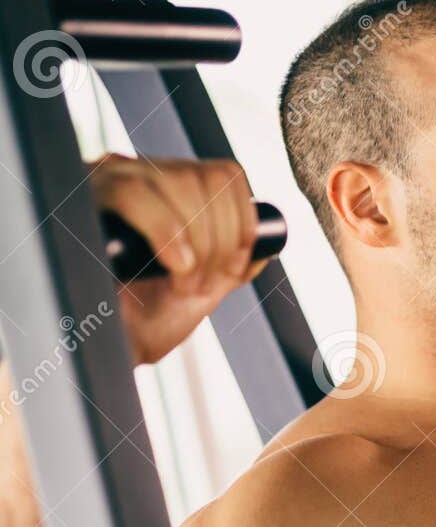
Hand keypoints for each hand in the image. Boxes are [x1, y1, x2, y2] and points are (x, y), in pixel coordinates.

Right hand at [88, 154, 265, 365]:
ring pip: (178, 181)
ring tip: (183, 283)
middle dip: (222, 239)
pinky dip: (168, 233)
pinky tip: (174, 267)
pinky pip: (135, 194)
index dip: (243, 220)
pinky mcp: (78, 193)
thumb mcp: (201, 289)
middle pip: (207, 178)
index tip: (234, 268)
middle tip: (204, 284)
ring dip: (198, 242)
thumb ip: (233, 264)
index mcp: (169, 192)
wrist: (94, 351)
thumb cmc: (140, 322)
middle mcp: (137, 176)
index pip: (224, 175)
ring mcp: (106, 179)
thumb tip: (265, 244)